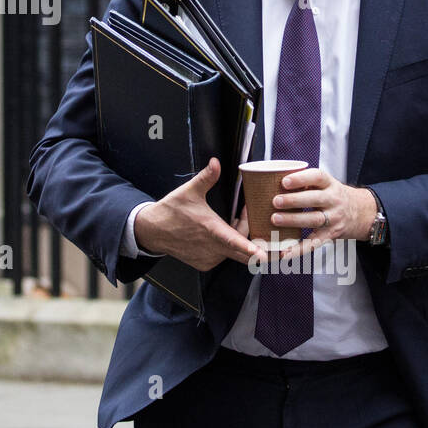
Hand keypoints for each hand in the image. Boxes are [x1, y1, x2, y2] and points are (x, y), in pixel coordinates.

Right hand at [134, 158, 266, 270]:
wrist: (153, 231)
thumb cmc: (171, 211)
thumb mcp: (189, 191)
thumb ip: (206, 178)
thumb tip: (216, 163)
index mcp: (211, 230)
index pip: (235, 241)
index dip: (251, 248)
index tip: (264, 255)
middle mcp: (212, 248)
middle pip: (245, 254)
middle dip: (262, 248)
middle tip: (275, 239)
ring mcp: (209, 259)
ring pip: (235, 254)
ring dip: (241, 240)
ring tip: (235, 222)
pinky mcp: (204, 264)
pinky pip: (224, 257)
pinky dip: (228, 247)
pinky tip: (223, 234)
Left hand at [264, 167, 377, 261]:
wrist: (362, 213)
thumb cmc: (334, 195)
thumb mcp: (326, 184)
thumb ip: (306, 182)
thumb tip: (271, 180)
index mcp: (330, 184)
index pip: (317, 177)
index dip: (301, 179)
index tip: (284, 181)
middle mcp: (334, 200)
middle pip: (315, 199)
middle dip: (294, 200)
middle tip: (275, 201)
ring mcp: (334, 218)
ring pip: (314, 220)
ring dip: (293, 220)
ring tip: (275, 219)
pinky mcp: (331, 235)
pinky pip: (314, 243)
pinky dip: (299, 249)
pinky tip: (285, 252)